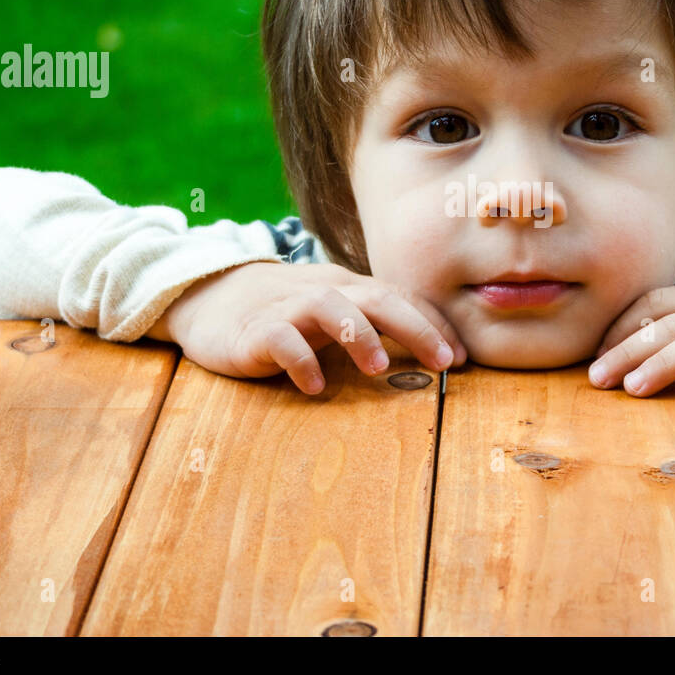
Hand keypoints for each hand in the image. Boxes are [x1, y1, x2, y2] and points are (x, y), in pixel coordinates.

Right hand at [148, 261, 467, 391]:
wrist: (211, 298)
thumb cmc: (287, 313)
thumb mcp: (336, 314)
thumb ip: (377, 327)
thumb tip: (438, 353)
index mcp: (349, 288)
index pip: (401, 298)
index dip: (435, 325)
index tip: (463, 358)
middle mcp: (325, 291)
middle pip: (376, 297)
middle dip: (415, 327)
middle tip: (442, 361)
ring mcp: (288, 308)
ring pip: (329, 308)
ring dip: (358, 335)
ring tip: (378, 368)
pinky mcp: (255, 330)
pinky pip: (280, 339)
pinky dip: (300, 360)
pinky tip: (314, 386)